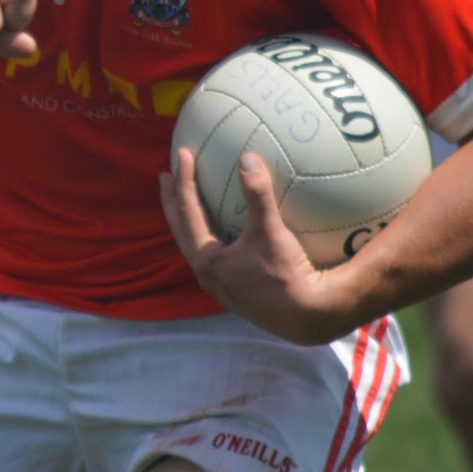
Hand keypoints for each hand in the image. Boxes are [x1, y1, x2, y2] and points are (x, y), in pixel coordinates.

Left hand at [160, 149, 348, 344]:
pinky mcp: (235, 290)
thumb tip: (247, 157)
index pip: (187, 211)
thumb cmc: (287, 276)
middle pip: (181, 230)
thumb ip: (258, 195)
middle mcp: (207, 274)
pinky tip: (221, 229)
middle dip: (172, 201)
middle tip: (165, 176)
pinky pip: (212, 255)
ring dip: (188, 220)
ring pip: (194, 244)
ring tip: (187, 200)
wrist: (307, 318)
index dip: (184, 180)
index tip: (182, 154)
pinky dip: (208, 234)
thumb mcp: (271, 232)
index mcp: (207, 259)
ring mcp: (219, 285)